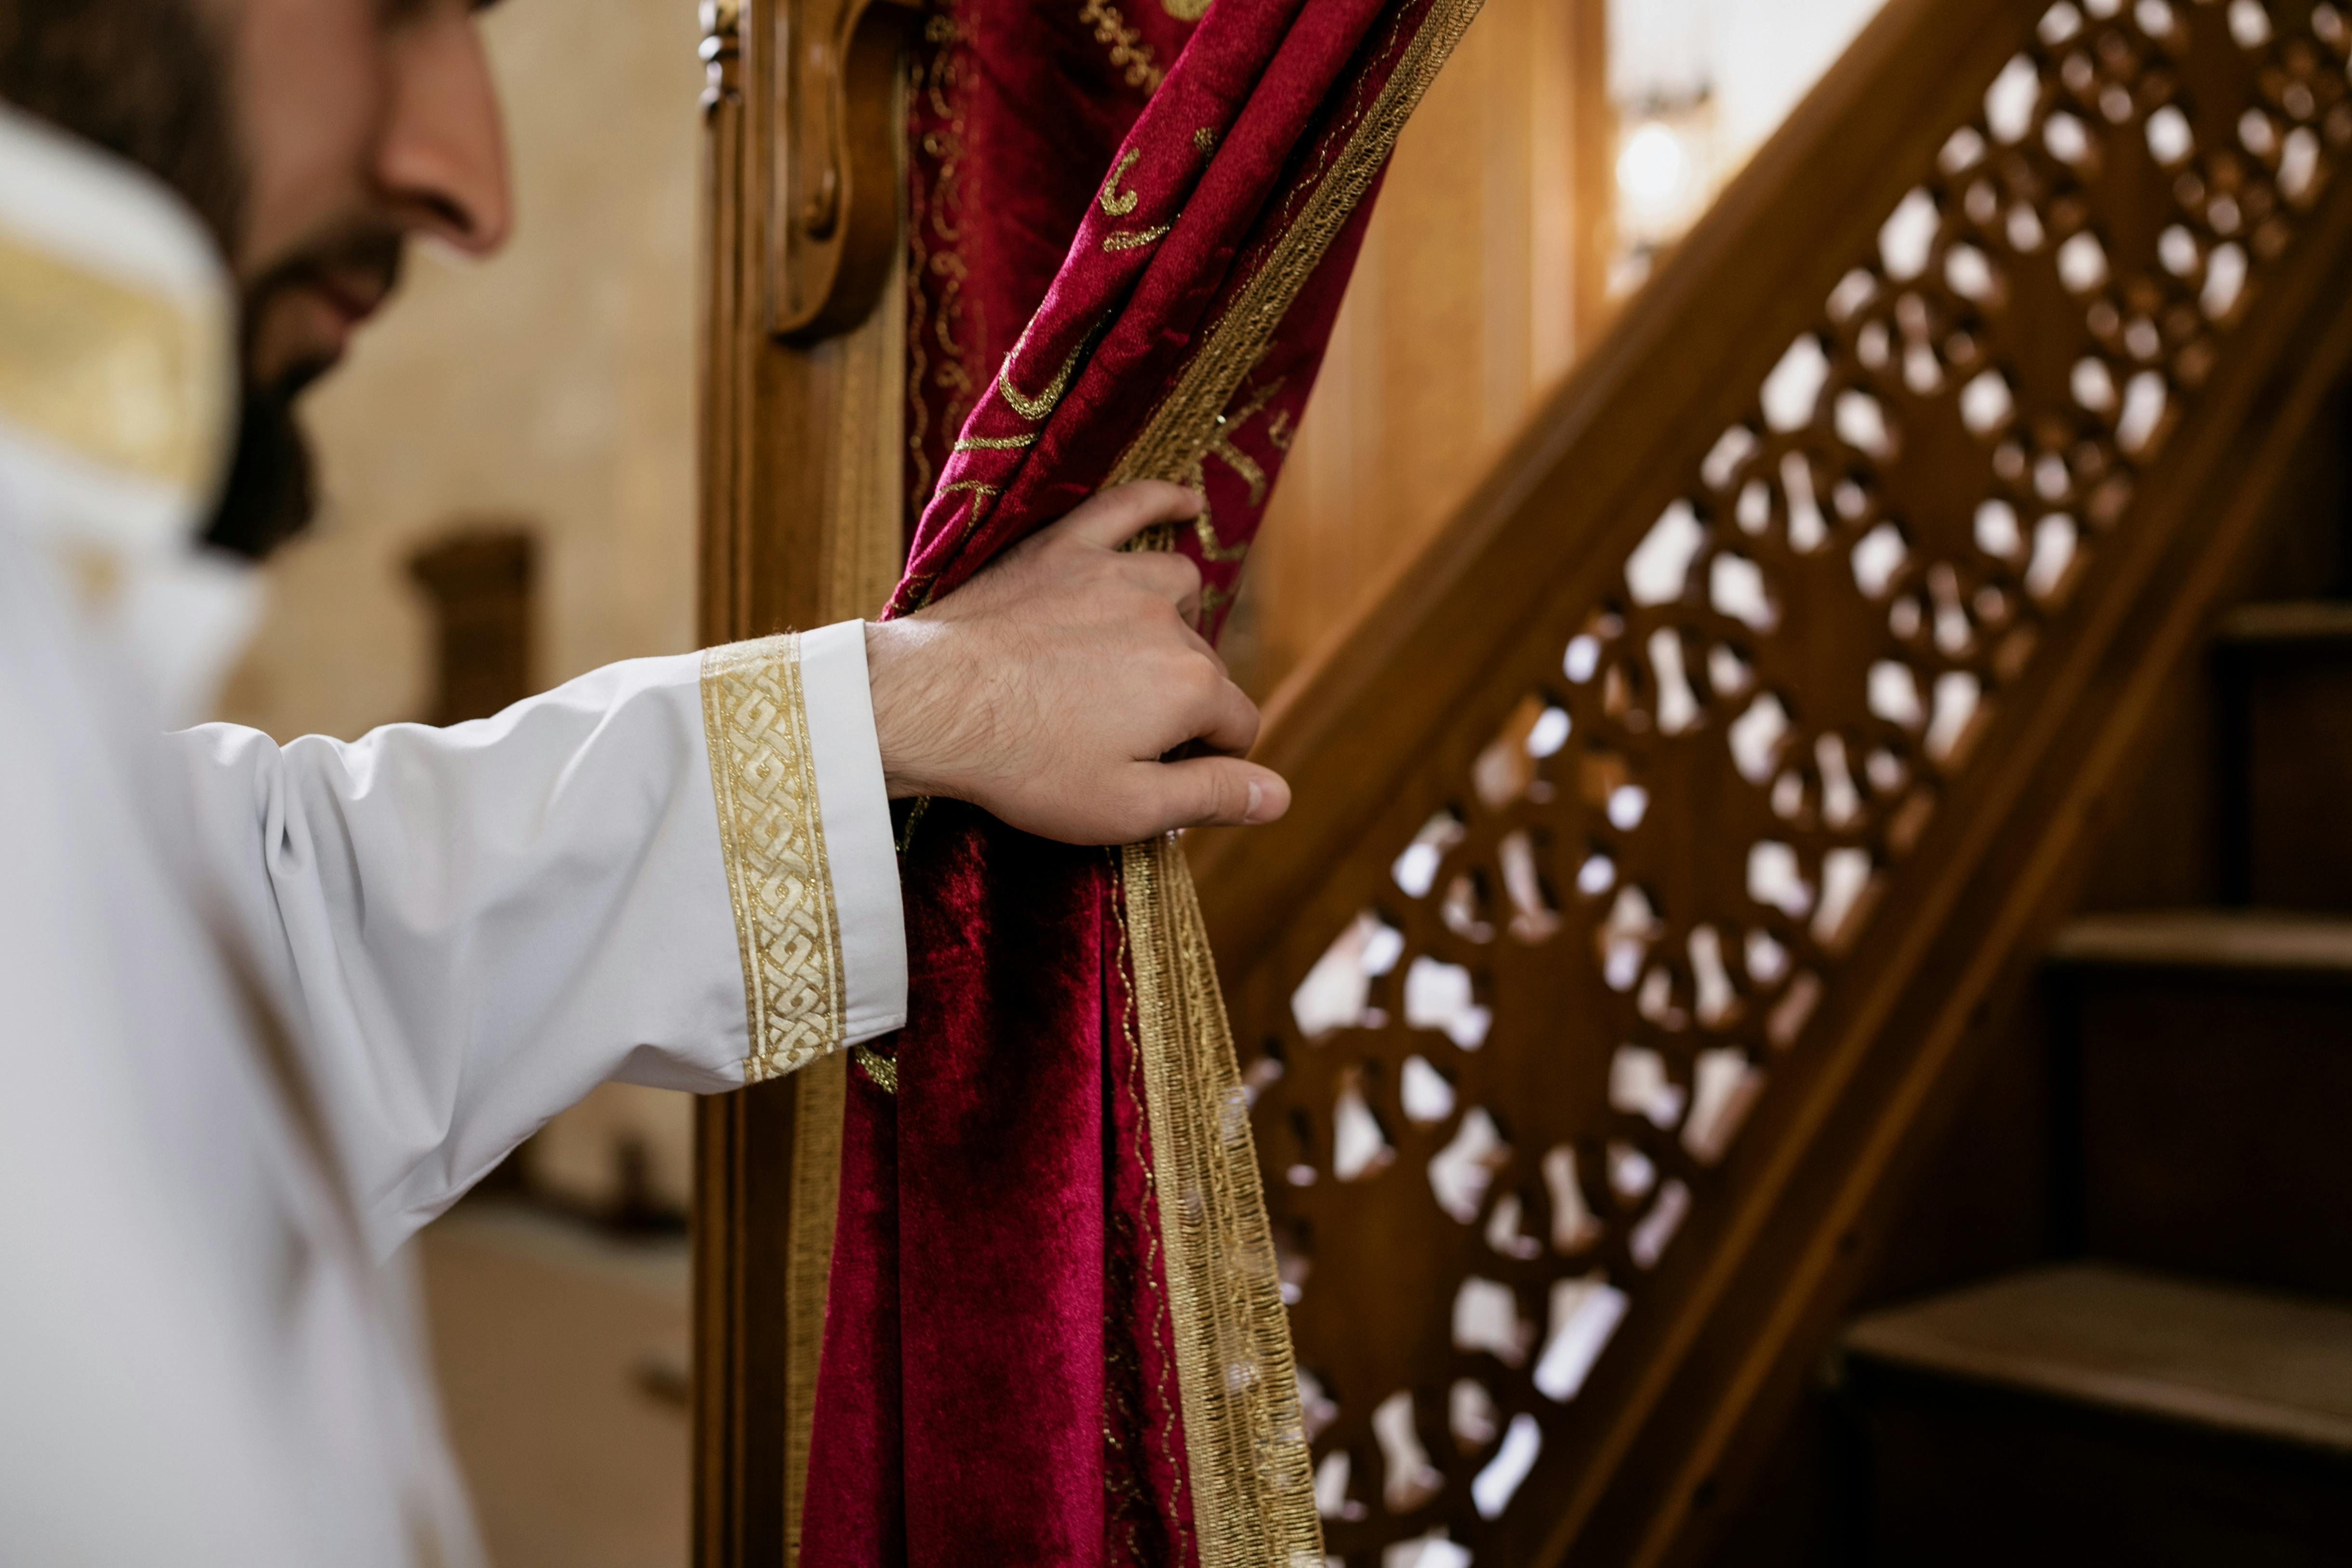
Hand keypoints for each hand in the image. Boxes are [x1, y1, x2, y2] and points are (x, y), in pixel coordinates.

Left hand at [864, 481, 1290, 844]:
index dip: (1209, 760)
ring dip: (1171, 624)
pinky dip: (1161, 502)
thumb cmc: (1025, 766)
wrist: (931, 707)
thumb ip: (1212, 797)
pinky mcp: (1065, 550)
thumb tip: (1281, 796)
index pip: (1236, 724)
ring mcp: (1116, 575)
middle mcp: (1167, 619)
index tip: (1166, 777)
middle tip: (1118, 742)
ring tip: (1134, 662)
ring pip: (1176, 589)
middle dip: (1180, 704)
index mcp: (1191, 686)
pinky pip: (1128, 507)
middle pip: (1203, 665)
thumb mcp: (1126, 806)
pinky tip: (1184, 503)